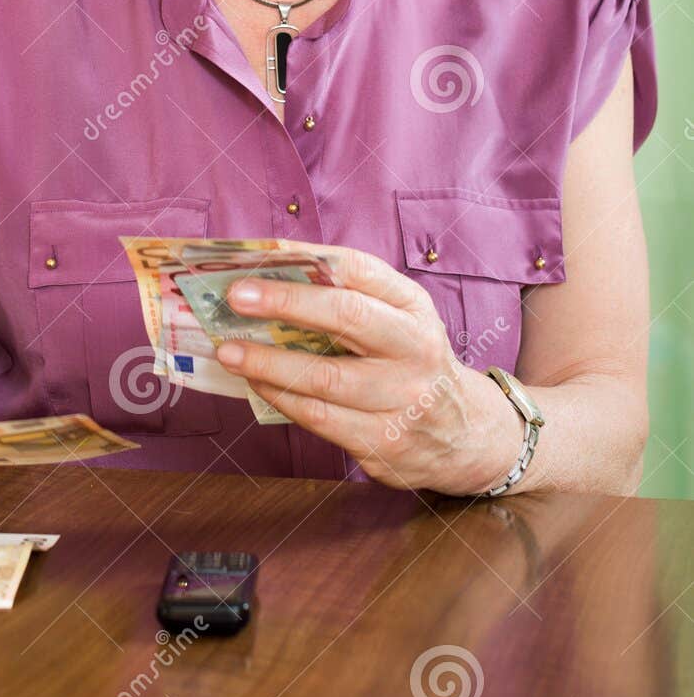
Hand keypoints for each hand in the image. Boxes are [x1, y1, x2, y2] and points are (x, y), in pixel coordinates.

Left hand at [216, 243, 521, 495]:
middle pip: (347, 316)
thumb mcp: (397, 317)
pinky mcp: (385, 443)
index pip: (358, 270)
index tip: (260, 253)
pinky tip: (256, 383)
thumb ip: (347, 293)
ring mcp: (403, 400)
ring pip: (326, 377)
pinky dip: (281, 398)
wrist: (467, 435)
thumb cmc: (409, 360)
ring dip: (268, 361)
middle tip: (236, 296)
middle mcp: (414, 348)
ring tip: (229, 350)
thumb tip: (267, 272)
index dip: (306, 258)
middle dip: (286, 302)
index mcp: (413, 306)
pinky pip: (320, 419)